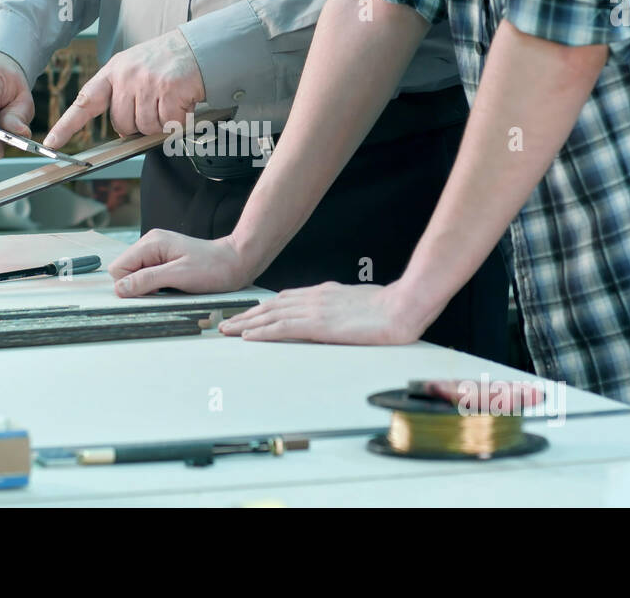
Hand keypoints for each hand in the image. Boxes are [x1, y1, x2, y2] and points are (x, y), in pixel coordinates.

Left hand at [44, 29, 203, 147]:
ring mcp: (147, 83)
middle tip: (154, 105)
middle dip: (138, 123)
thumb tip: (122, 130)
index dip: (67, 125)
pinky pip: (167, 124)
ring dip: (160, 122)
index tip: (52, 142)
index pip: (84, 102)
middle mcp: (126, 76)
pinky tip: (181, 104)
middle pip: (122, 124)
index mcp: (113, 72)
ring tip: (168, 101)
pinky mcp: (168, 91)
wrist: (196, 47)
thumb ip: (121, 95)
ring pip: (145, 127)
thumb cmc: (164, 62)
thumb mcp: (133, 69)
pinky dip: (177, 120)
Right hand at [108, 231, 253, 296]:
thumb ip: (147, 280)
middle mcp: (150, 244)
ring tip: (172, 286)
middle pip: (125, 272)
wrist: (235, 262)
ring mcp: (157, 252)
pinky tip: (173, 285)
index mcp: (151, 243)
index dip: (130, 285)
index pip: (119, 268)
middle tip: (164, 289)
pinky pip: (148, 276)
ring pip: (136, 276)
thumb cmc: (213, 268)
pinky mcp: (164, 260)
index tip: (151, 291)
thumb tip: (120, 288)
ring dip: (149, 287)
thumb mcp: (179, 276)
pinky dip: (157, 285)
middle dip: (139, 286)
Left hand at [219, 282, 433, 344]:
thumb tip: (334, 315)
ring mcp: (315, 310)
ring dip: (246, 324)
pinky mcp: (319, 324)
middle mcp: (314, 298)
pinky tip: (247, 336)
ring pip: (270, 316)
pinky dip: (261, 332)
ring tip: (227, 330)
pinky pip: (282, 328)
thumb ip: (341, 307)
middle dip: (246, 315)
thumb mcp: (359, 303)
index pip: (285, 300)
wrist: (403, 306)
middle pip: (271, 306)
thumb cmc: (390, 306)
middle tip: (227, 323)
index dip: (263, 308)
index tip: (248, 314)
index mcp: (324, 293)